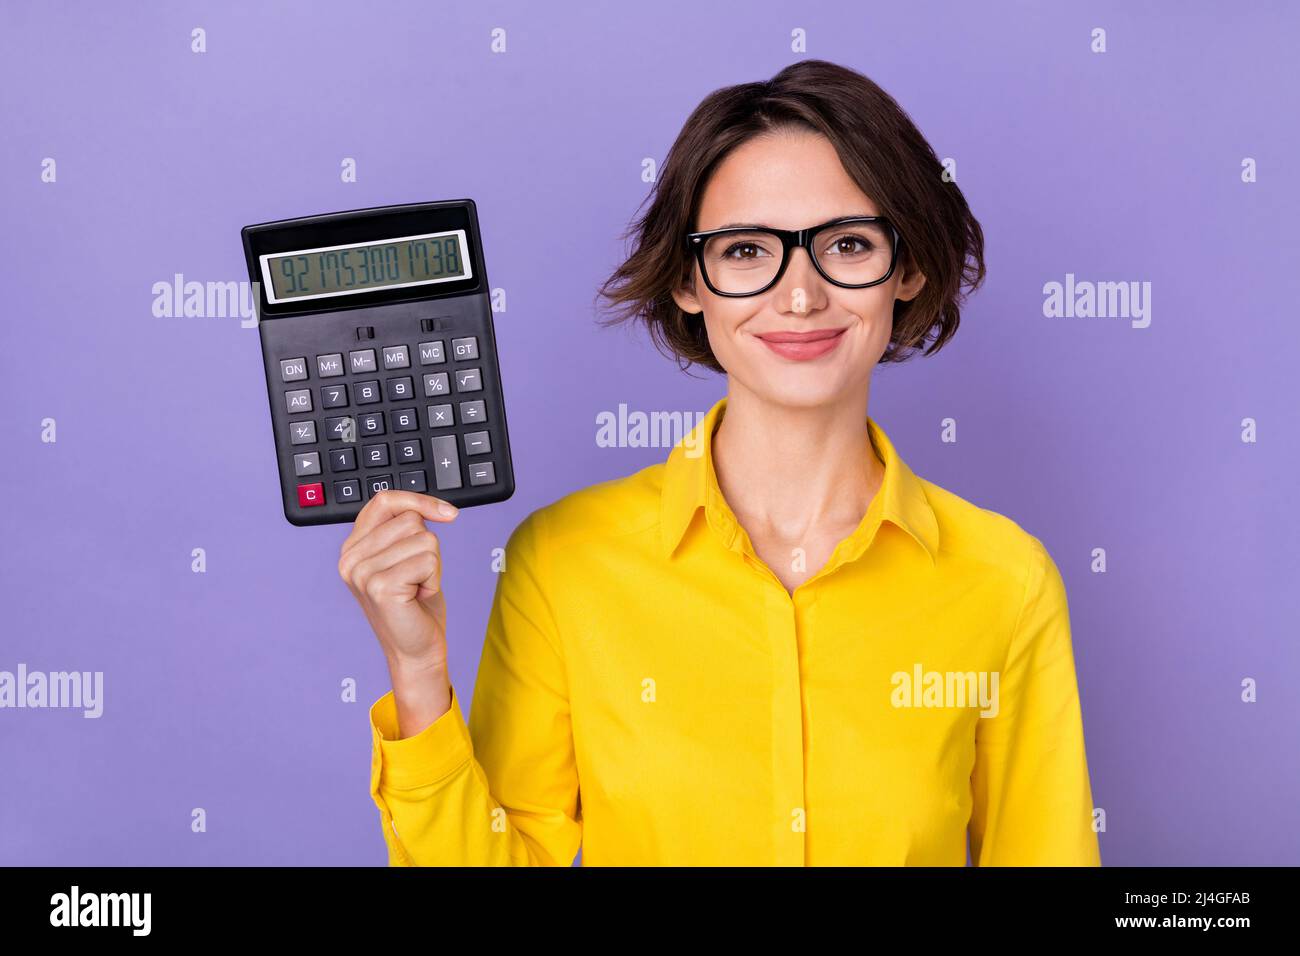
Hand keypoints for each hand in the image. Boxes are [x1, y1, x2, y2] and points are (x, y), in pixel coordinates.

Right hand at [339, 490, 458, 734]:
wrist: (416, 650)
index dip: (418, 500)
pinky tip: (417, 597)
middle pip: (410, 518)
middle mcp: (350, 558)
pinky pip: (427, 558)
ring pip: (423, 538)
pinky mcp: (380, 586)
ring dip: (431, 564)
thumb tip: (433, 506)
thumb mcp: (405, 556)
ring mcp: (362, 573)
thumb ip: (403, 528)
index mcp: (352, 547)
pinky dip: (433, 578)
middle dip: (426, 547)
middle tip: (416, 577)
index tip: (446, 513)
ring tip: (416, 588)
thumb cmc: (415, 605)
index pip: (385, 500)